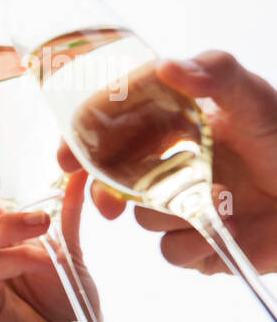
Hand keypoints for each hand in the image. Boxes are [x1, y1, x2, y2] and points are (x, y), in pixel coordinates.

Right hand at [62, 51, 276, 274]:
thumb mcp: (255, 96)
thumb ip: (214, 73)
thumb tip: (165, 68)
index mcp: (170, 126)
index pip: (107, 133)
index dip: (79, 146)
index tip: (67, 160)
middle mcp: (169, 165)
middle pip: (111, 182)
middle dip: (107, 194)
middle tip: (110, 205)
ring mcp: (181, 206)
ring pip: (144, 220)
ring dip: (174, 215)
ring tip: (223, 202)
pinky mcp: (198, 244)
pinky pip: (173, 253)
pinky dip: (198, 244)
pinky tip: (230, 229)